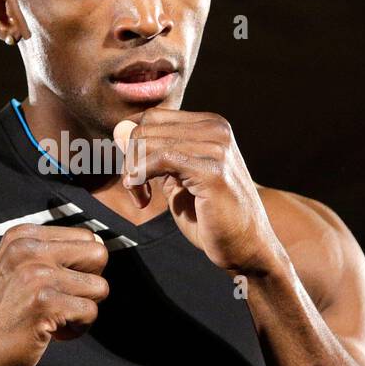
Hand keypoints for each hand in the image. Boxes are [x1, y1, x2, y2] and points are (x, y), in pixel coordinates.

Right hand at [0, 223, 109, 365]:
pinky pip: (90, 313)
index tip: (58, 286)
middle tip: (64, 302)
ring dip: (82, 310)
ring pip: (99, 287)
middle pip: (98, 255)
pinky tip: (50, 332)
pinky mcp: (44, 303)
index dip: (82, 268)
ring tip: (53, 319)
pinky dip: (76, 330)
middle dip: (90, 283)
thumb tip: (100, 247)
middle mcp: (29, 248)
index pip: (86, 238)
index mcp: (23, 236)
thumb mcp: (17, 269)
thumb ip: (51, 254)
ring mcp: (36, 275)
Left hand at [114, 109, 283, 274]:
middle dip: (130, 160)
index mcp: (210, 125)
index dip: (135, 146)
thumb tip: (119, 129)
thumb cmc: (211, 217)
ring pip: (149, 141)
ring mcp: (217, 147)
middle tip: (135, 190)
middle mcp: (217, 129)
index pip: (153, 118)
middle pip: (146, 127)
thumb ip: (152, 155)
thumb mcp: (175, 179)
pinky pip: (161, 159)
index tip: (134, 177)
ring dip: (133, 172)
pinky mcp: (213, 170)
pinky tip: (140, 197)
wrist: (245, 247)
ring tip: (139, 197)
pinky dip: (141, 175)